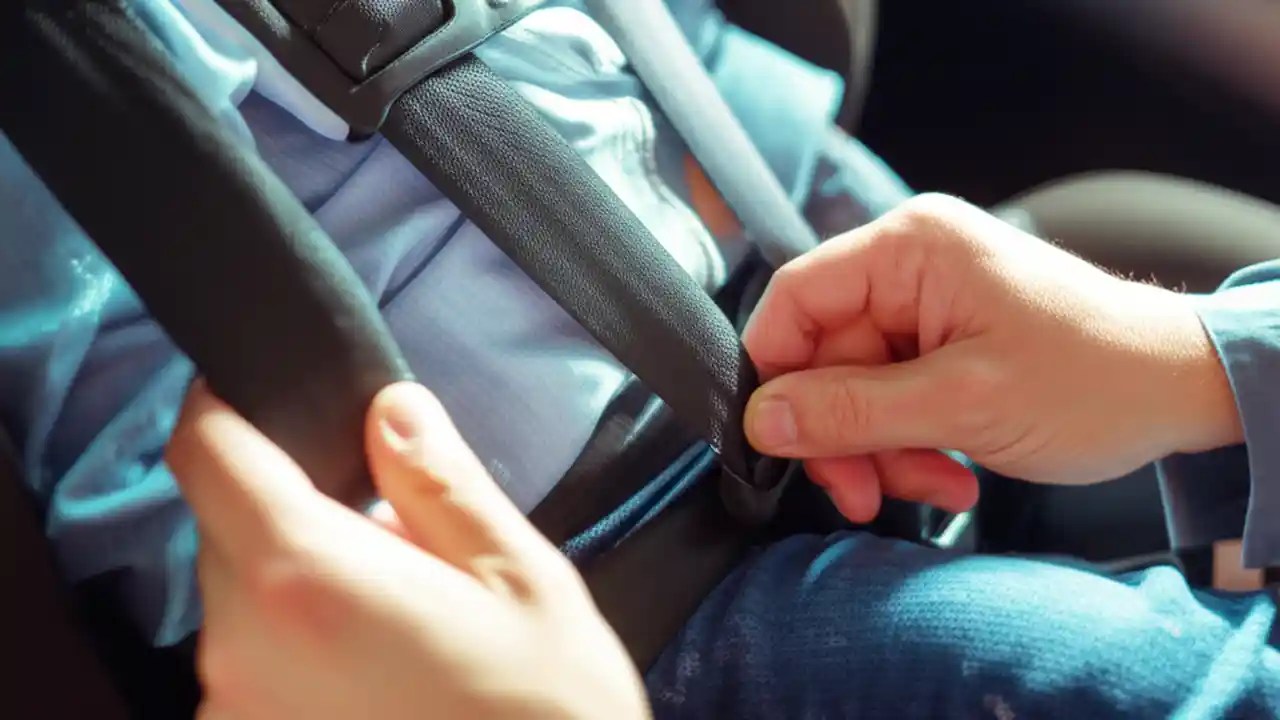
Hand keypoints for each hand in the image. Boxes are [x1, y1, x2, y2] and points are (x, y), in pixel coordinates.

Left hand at [166, 381, 648, 719]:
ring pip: (238, 596)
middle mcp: (243, 647)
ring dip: (297, 578)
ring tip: (394, 608)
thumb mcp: (518, 576)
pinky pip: (251, 662)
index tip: (261, 394)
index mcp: (308, 578)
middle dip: (292, 502)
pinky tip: (376, 666)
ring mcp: (237, 710)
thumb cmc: (545, 710)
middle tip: (387, 526)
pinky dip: (295, 640)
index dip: (223, 405)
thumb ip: (440, 482)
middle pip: (225, 524)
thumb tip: (389, 409)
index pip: (207, 453)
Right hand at [742, 194, 1240, 521]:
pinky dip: (912, 446)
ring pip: (856, 390)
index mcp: (910, 248)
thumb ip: (850, 411)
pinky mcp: (944, 345)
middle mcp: (912, 268)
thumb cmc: (1098, 377)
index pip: (795, 298)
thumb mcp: (961, 404)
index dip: (775, 372)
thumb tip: (763, 419)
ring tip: (934, 488)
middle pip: (824, 357)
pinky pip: (894, 400)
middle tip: (863, 491)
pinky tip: (951, 476)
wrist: (1182, 393)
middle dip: (844, 435)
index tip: (774, 438)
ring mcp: (928, 307)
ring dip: (884, 452)